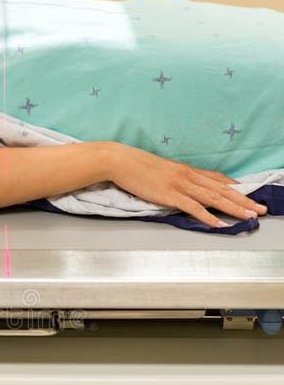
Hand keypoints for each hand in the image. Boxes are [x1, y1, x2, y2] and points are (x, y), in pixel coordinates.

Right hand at [103, 142, 266, 226]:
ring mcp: (181, 184)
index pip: (219, 179)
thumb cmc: (138, 167)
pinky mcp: (170, 194)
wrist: (121, 160)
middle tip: (261, 209)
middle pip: (223, 189)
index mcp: (188, 170)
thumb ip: (177, 179)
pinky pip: (194, 207)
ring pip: (214, 198)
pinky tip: (220, 223)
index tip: (251, 196)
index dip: (237, 189)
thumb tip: (185, 189)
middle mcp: (189, 175)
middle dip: (244, 200)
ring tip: (250, 216)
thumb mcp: (163, 171)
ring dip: (234, 208)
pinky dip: (208, 216)